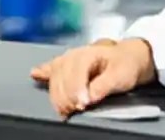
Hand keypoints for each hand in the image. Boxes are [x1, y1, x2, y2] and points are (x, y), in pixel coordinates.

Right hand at [30, 38, 154, 116]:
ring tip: (63, 110)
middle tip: (73, 110)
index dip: (77, 89)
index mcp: (88, 54)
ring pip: (54, 76)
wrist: (129, 57)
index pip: (76, 71)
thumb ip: (103, 86)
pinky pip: (50, 68)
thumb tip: (89, 96)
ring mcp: (67, 59)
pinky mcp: (65, 65)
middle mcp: (74, 55)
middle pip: (61, 76)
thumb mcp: (121, 76)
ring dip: (56, 95)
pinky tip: (35, 74)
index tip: (82, 103)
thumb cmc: (126, 64)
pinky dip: (43, 73)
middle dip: (65, 96)